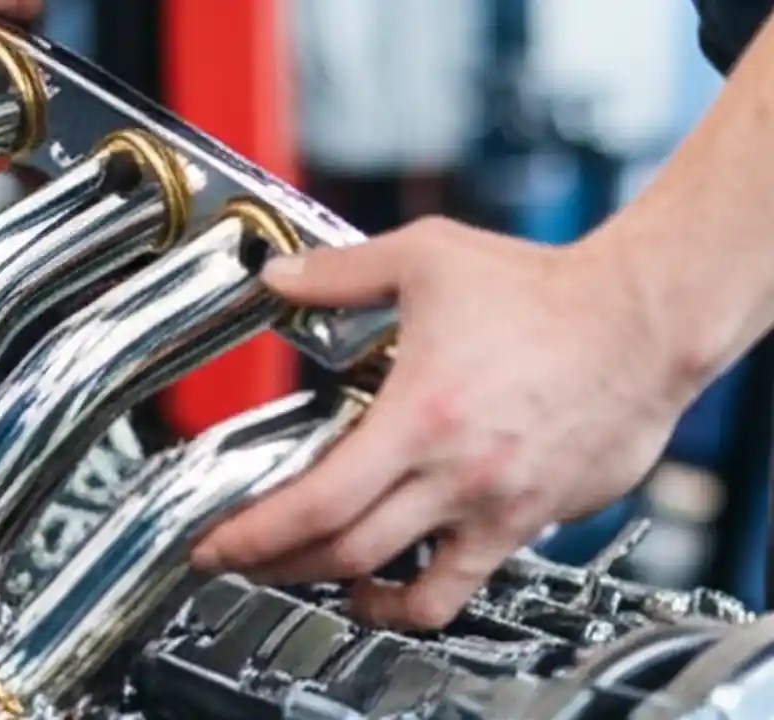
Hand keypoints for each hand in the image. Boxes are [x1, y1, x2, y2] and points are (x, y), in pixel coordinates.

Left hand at [192, 217, 698, 629]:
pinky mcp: (530, 520)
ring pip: (406, 587)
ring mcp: (496, 507)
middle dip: (278, 566)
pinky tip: (395, 582)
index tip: (218, 544)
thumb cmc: (545, 292)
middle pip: (345, 555)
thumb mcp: (427, 259)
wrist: (642, 319)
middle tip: (243, 560)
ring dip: (345, 593)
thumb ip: (341, 273)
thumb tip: (282, 277)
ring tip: (309, 579)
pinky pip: (465, 582)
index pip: (317, 503)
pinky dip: (418, 596)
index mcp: (419, 417)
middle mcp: (456, 475)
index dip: (255, 534)